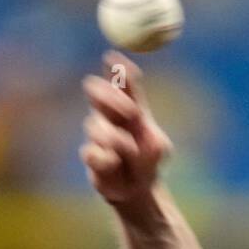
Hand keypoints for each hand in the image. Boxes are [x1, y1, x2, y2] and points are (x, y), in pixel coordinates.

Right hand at [79, 52, 172, 205]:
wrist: (139, 190)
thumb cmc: (149, 160)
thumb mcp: (158, 146)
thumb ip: (149, 133)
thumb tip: (141, 125)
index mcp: (126, 105)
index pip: (119, 82)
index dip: (115, 69)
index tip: (113, 59)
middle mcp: (108, 114)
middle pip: (94, 90)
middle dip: (108, 95)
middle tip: (131, 110)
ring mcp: (96, 134)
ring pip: (95, 125)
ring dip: (115, 138)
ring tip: (129, 149)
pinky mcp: (91, 156)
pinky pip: (92, 152)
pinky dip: (106, 159)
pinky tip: (115, 164)